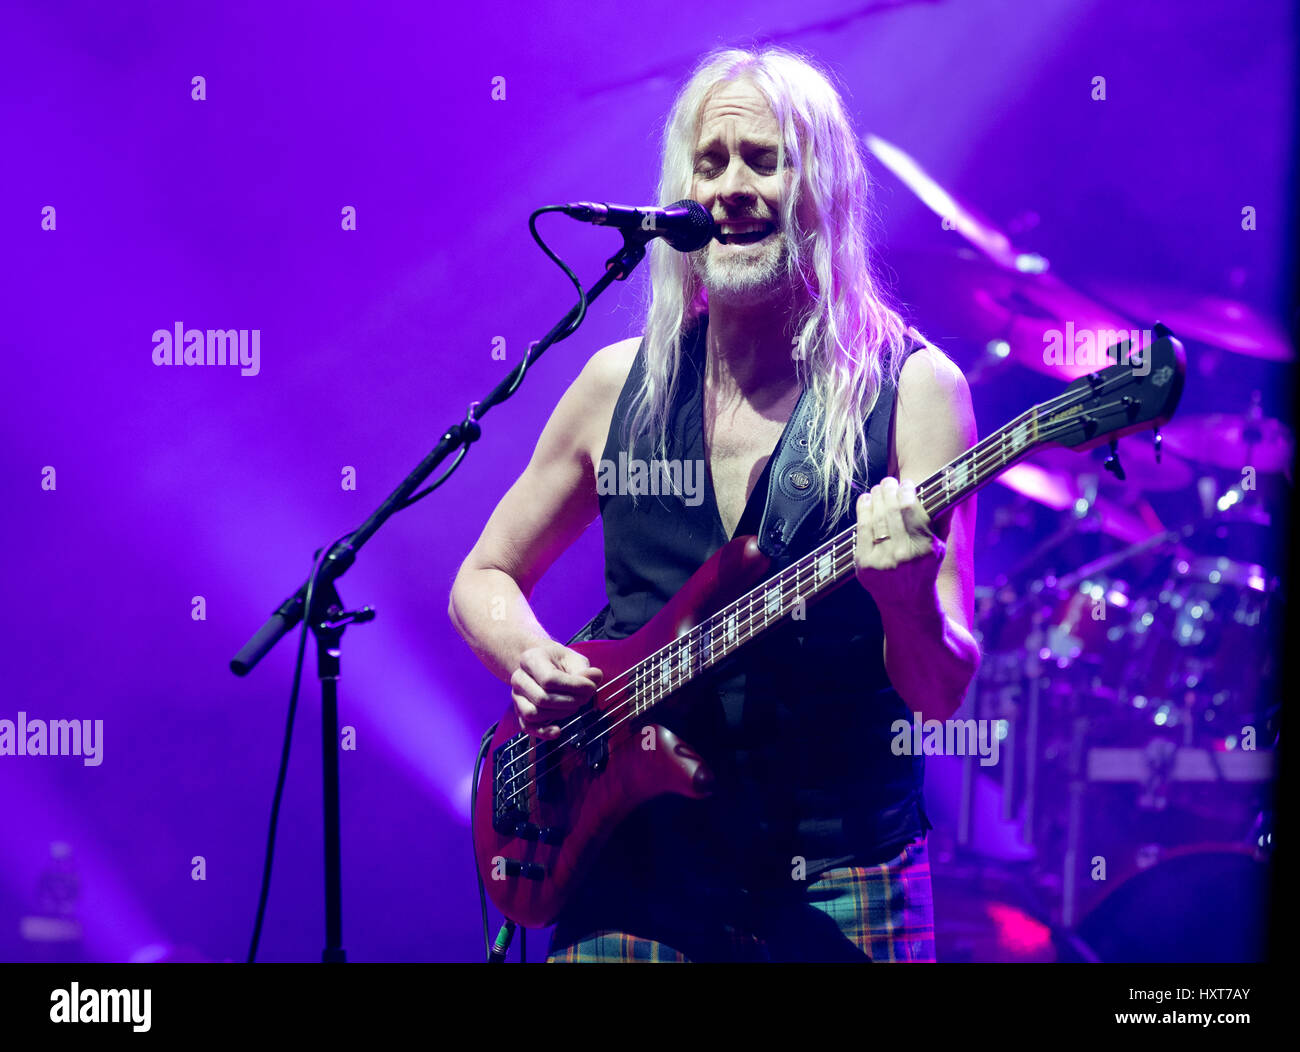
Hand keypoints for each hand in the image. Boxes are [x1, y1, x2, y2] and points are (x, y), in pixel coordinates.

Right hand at [511, 643, 602, 739]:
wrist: (543, 664)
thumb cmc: (559, 662)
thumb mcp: (573, 659)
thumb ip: (584, 669)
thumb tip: (595, 677)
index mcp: (530, 659)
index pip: (549, 679)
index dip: (573, 686)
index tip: (591, 687)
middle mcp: (519, 678)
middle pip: (542, 699)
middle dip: (570, 702)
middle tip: (585, 697)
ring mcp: (517, 696)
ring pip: (534, 713)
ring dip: (560, 714)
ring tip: (573, 705)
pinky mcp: (519, 712)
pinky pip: (527, 727)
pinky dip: (543, 732)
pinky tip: (557, 730)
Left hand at [854, 477, 944, 617]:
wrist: (907, 603)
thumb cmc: (925, 568)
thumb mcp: (940, 546)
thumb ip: (942, 518)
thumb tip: (949, 485)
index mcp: (925, 548)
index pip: (912, 509)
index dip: (906, 491)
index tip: (906, 483)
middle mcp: (903, 554)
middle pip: (891, 510)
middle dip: (888, 490)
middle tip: (888, 481)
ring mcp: (882, 560)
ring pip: (875, 518)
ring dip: (875, 497)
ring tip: (878, 489)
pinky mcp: (864, 564)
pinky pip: (861, 530)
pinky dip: (862, 511)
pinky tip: (865, 500)